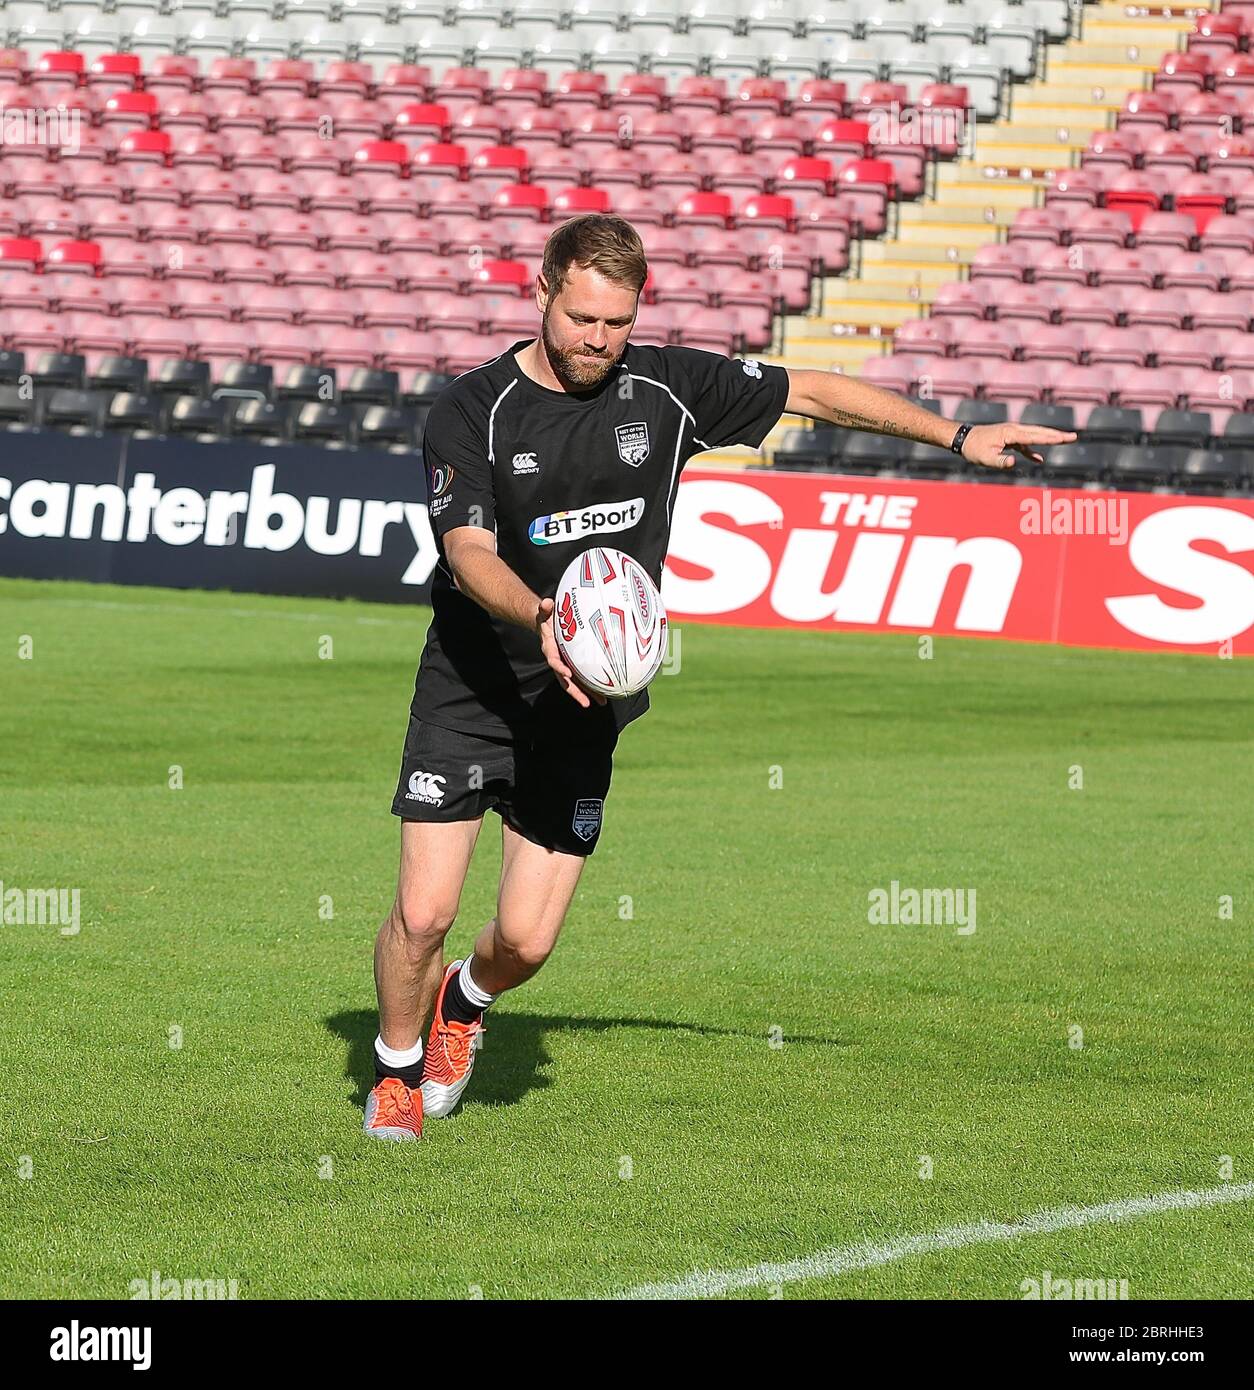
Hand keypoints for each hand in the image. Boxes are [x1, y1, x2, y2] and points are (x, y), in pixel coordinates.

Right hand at [535, 597, 606, 707]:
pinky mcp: (573, 665)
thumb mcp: (545, 611)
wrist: (545, 623)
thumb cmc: (548, 617)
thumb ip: (545, 608)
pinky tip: (604, 693)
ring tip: (601, 703)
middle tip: (587, 702)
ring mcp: (566, 665)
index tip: (567, 674)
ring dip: (587, 694)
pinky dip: (592, 686)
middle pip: (565, 680)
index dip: (559, 668)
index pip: (553, 660)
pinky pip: (582, 678)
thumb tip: (546, 603)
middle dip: (576, 692)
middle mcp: (558, 661)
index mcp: (550, 649)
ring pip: (575, 683)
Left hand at [960, 423, 1077, 469]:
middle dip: (1057, 435)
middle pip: (1040, 432)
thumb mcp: (985, 458)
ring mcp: (1012, 433)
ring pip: (1035, 435)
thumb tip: (1015, 462)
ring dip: (1049, 438)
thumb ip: (1001, 461)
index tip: (1066, 438)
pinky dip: (1032, 450)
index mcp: (1011, 433)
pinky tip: (1039, 459)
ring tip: (1065, 440)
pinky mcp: (1008, 438)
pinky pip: (1024, 444)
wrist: (963, 438)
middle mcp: (1014, 430)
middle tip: (1074, 436)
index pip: (1035, 436)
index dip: (1051, 439)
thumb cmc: (974, 449)